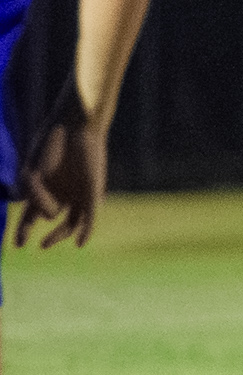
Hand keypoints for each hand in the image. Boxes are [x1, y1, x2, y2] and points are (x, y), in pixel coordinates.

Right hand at [14, 118, 107, 248]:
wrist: (74, 128)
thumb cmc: (50, 148)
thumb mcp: (31, 176)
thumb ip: (34, 198)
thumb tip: (50, 217)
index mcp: (44, 188)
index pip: (32, 214)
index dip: (23, 230)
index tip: (17, 245)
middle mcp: (61, 193)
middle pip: (52, 218)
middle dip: (42, 233)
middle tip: (28, 244)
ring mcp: (78, 193)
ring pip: (71, 222)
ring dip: (58, 234)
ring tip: (43, 243)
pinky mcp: (93, 192)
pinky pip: (91, 216)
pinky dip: (86, 231)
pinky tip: (80, 244)